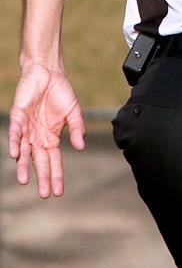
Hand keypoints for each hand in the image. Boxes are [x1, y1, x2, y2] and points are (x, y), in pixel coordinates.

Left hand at [9, 62, 84, 198]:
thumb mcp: (74, 112)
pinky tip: (17, 154)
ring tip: (25, 181)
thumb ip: (77, 129)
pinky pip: (16, 132)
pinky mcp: (18, 116)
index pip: (53, 161)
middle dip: (42, 177)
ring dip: (24, 166)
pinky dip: (16, 143)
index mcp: (51, 136)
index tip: (58, 191)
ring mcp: (27, 127)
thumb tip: (80, 146)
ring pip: (24, 151)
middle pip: (39, 161)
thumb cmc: (61, 92)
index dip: (56, 175)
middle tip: (44, 194)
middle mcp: (37, 136)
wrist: (47, 73)